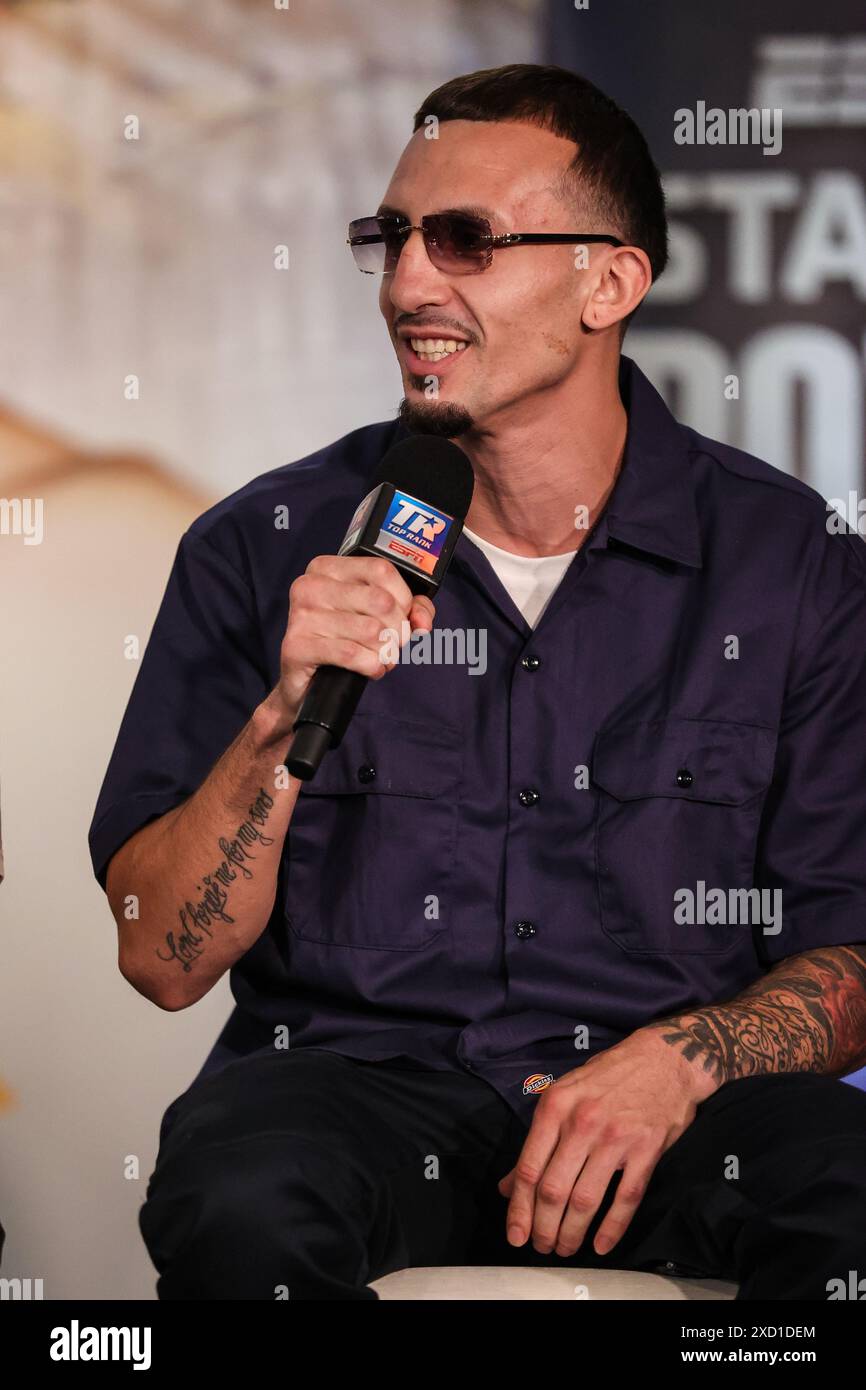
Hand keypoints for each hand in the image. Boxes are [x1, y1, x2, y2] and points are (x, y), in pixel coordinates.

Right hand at [265, 554, 434, 733]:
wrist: (306, 681)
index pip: (382, 571)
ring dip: (385, 652)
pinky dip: (371, 666)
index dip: (404, 599)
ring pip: (371, 631)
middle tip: (391, 643)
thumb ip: (411, 609)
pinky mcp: (297, 645)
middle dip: (397, 629)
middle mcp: (310, 585)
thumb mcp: (379, 616)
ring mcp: (301, 615)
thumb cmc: (344, 640)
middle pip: (381, 601)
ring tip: (379, 657)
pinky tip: (369, 669)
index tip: (403, 617)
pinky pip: (352, 654)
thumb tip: (422, 623)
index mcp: (328, 568)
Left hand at [497, 1026, 719, 1258]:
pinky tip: (601, 1245)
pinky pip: (626, 1198)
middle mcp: (582, 1123)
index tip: (515, 1234)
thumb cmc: (610, 1075)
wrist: (665, 1058)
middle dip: (543, 1227)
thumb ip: (537, 1141)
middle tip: (541, 1247)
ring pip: (586, 1199)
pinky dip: (612, 1228)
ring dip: (572, 1232)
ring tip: (565, 1248)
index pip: (528, 1168)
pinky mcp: (647, 1151)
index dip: (519, 1209)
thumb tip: (508, 1185)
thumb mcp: (564, 1095)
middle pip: (553, 1190)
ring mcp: (616, 1138)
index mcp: (555, 1107)